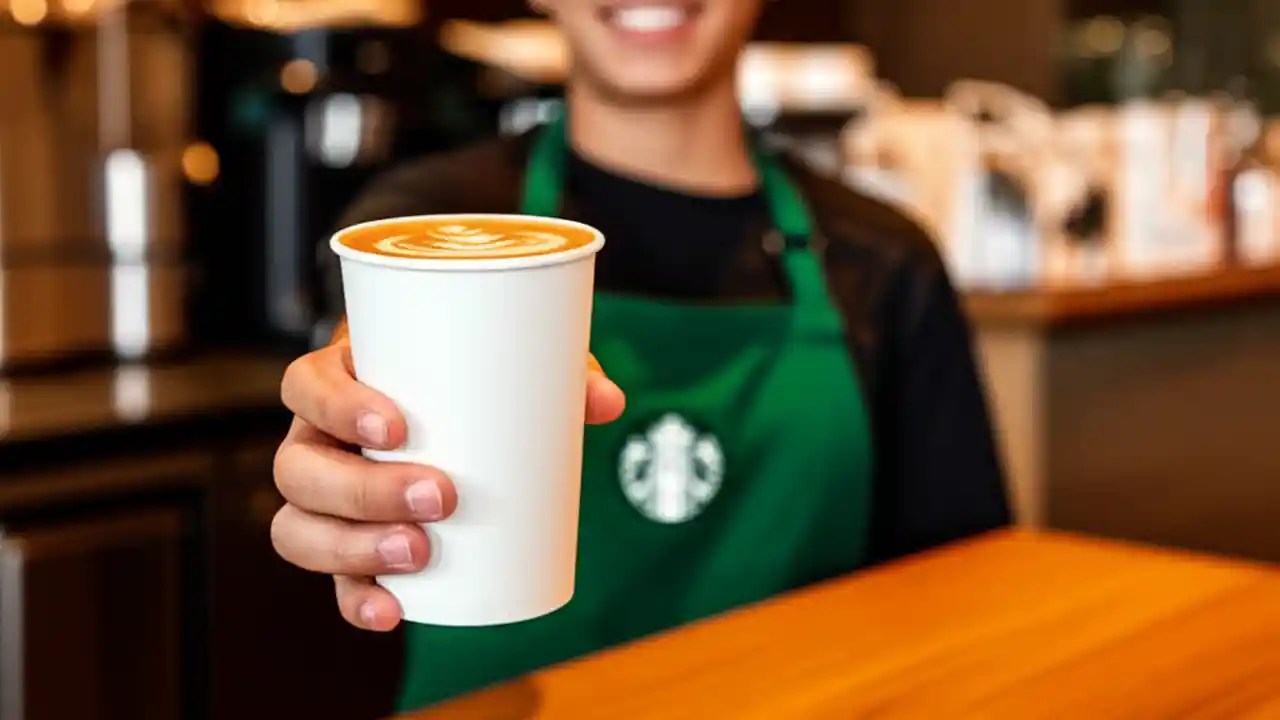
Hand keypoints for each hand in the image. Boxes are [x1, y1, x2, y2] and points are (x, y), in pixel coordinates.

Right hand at [272, 334, 625, 630]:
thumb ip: (555, 372)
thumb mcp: (506, 359)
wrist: (463, 404)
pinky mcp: (347, 544)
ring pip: (298, 529)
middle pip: (298, 469)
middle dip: (363, 491)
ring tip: (421, 553)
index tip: (396, 426)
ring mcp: (324, 497)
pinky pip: (333, 579)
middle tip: (442, 497)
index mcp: (340, 379)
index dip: (337, 407)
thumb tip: (608, 403)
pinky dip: (357, 599)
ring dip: (354, 549)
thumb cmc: (470, 373)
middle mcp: (317, 439)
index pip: (306, 385)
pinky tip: (392, 612)